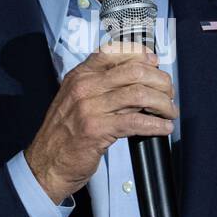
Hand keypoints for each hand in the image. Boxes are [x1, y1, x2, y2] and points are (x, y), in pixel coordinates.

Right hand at [24, 41, 177, 203]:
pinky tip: (163, 127)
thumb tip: (137, 79)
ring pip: (139, 94)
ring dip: (162, 103)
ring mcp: (89, 107)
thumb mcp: (76, 100)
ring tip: (169, 112)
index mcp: (79, 76)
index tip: (155, 63)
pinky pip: (136, 121)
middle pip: (134, 71)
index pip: (115, 52)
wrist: (46, 164)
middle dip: (160, 81)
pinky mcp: (97, 130)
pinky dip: (156, 124)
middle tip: (169, 93)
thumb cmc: (63, 135)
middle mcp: (84, 87)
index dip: (141, 55)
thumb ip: (101, 86)